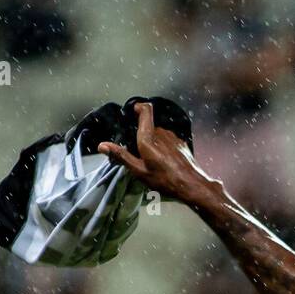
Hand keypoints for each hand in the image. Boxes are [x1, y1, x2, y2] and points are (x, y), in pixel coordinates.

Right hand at [97, 101, 216, 203]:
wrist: (192, 186)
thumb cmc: (165, 180)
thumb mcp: (139, 171)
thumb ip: (121, 156)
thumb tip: (102, 145)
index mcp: (149, 138)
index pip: (145, 110)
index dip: (139, 107)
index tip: (133, 111)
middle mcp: (162, 133)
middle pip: (149, 127)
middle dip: (142, 136)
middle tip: (139, 153)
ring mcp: (173, 137)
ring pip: (159, 134)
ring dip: (154, 143)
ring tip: (153, 161)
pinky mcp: (181, 144)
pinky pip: (168, 141)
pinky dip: (164, 147)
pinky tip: (165, 162)